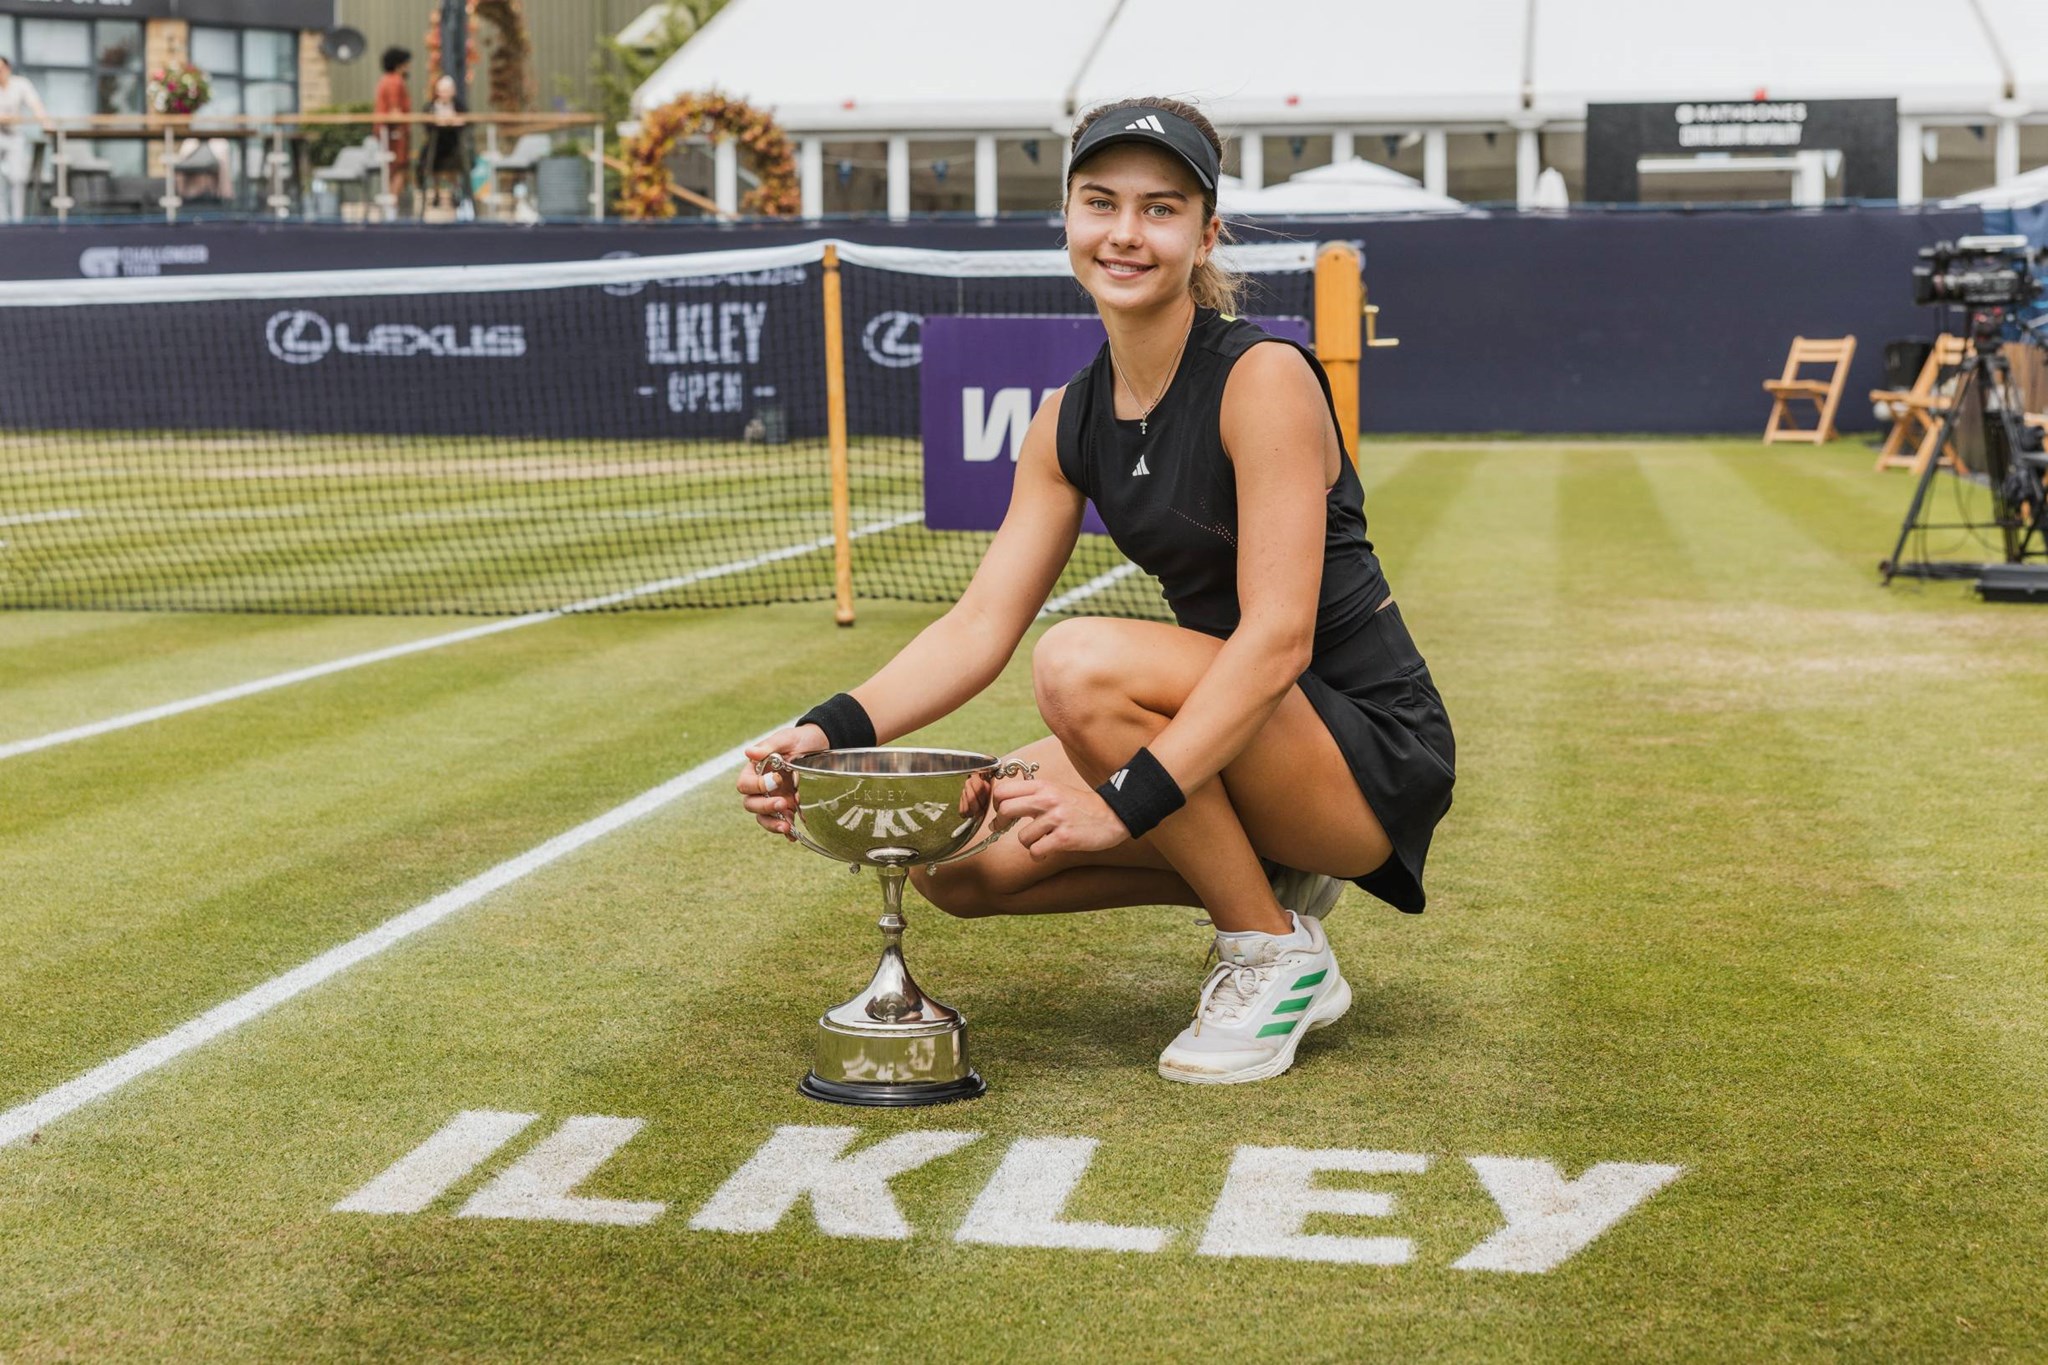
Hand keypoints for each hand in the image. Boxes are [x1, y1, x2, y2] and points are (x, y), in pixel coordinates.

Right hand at [737, 723, 828, 838]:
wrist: (819, 745)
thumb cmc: (797, 739)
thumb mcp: (784, 739)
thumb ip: (768, 747)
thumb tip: (749, 752)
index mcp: (755, 771)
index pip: (745, 785)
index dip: (757, 786)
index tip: (777, 778)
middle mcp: (761, 788)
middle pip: (751, 804)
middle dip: (765, 807)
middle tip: (782, 803)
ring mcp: (774, 799)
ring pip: (764, 818)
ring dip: (773, 824)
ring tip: (787, 827)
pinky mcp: (789, 808)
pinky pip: (783, 823)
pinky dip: (787, 831)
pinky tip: (794, 835)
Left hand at [991, 775, 1129, 860]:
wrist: (1111, 815)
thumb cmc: (1079, 806)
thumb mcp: (1055, 790)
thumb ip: (1031, 795)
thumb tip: (1001, 807)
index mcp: (1043, 786)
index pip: (1003, 791)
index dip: (997, 804)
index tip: (1002, 813)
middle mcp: (1047, 799)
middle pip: (1005, 810)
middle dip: (1002, 824)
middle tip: (1006, 829)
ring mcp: (1056, 818)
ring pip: (1022, 837)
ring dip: (1029, 843)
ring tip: (1041, 840)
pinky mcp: (1064, 837)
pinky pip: (1036, 851)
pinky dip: (1038, 855)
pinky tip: (1047, 851)